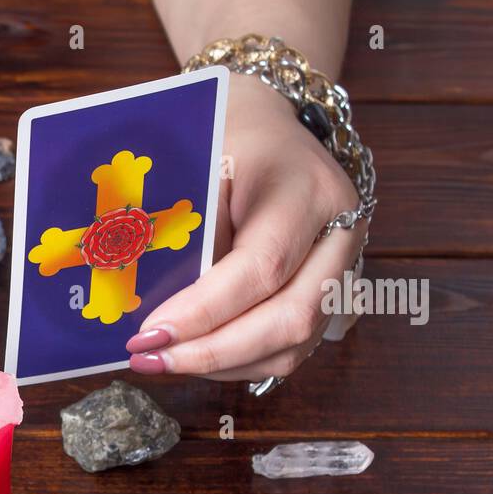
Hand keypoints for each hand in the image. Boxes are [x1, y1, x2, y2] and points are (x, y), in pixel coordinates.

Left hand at [126, 74, 366, 381]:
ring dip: (223, 364)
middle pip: (290, 318)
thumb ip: (186, 236)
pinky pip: (290, 346)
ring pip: (293, 344)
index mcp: (307, 192)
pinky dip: (239, 360)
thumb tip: (152, 309)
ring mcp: (344, 267)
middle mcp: (340, 233)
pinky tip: (195, 354)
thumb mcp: (200, 167)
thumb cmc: (228, 139)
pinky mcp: (331, 293)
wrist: (270, 129)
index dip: (203, 311)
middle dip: (213, 353)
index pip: (261, 268)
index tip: (149, 333)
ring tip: (165, 360)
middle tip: (151, 358)